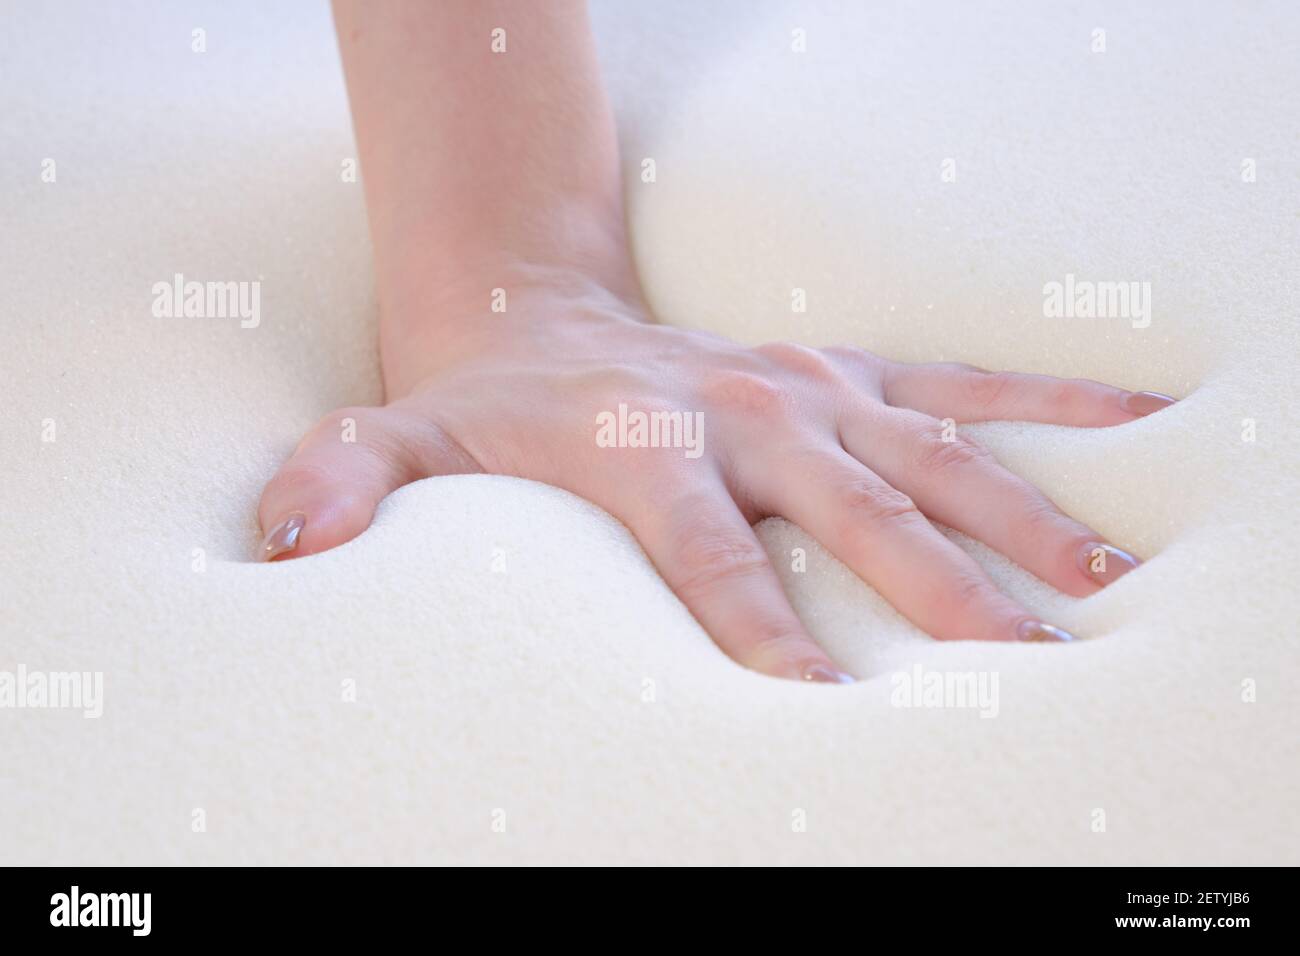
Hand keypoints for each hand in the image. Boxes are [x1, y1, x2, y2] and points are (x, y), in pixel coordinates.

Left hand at [256, 271, 1173, 682]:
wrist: (538, 312)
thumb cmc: (480, 409)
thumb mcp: (392, 439)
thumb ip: (339, 487)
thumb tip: (297, 555)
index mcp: (643, 444)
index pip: (712, 553)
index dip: (763, 628)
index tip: (823, 705)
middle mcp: (743, 411)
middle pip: (852, 507)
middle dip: (933, 587)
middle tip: (1013, 663)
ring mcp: (806, 386)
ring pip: (928, 451)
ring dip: (1014, 516)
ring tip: (1093, 585)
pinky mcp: (843, 369)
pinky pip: (958, 384)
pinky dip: (1048, 407)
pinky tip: (1130, 429)